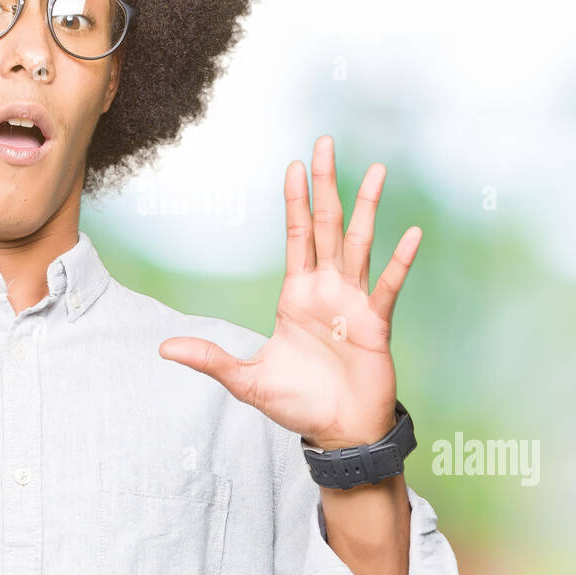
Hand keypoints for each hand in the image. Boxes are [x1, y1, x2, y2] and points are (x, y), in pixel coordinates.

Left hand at [159, 135, 421, 449]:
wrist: (340, 432)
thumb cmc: (299, 404)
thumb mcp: (247, 381)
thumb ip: (211, 359)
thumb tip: (164, 348)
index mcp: (297, 294)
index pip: (296, 236)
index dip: (295, 201)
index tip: (294, 164)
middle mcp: (326, 289)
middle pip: (327, 225)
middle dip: (326, 184)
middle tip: (325, 142)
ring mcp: (354, 302)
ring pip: (359, 243)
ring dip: (368, 207)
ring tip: (376, 170)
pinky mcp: (376, 323)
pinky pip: (388, 286)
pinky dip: (400, 261)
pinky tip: (411, 234)